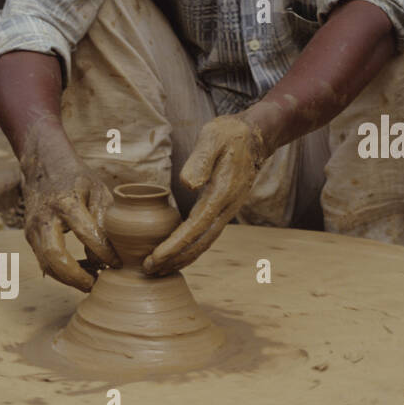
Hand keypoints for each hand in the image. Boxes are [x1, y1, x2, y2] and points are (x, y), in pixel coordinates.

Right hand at [19, 125, 120, 291]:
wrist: (43, 165)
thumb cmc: (77, 179)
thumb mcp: (98, 190)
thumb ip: (105, 219)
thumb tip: (110, 254)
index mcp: (66, 202)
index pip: (87, 234)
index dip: (104, 253)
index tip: (117, 263)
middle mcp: (45, 217)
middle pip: (55, 257)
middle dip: (76, 277)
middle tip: (95, 284)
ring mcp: (33, 228)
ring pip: (46, 264)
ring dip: (68, 279)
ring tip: (90, 280)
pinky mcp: (29, 235)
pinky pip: (43, 261)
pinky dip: (60, 272)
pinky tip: (79, 271)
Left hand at [143, 114, 266, 273]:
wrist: (255, 137)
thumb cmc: (229, 134)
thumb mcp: (213, 138)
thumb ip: (200, 160)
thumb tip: (187, 184)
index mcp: (221, 194)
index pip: (195, 228)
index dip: (174, 246)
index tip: (154, 257)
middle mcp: (226, 208)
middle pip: (199, 243)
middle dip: (174, 259)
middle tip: (148, 270)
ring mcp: (226, 211)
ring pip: (203, 243)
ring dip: (181, 258)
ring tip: (158, 269)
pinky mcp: (222, 210)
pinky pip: (205, 236)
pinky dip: (189, 249)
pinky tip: (174, 254)